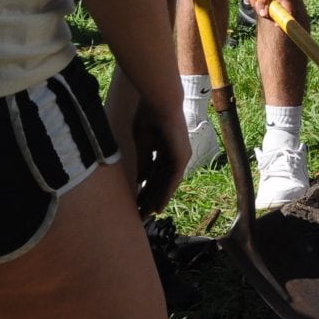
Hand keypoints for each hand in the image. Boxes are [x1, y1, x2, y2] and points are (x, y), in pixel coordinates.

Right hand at [130, 97, 189, 216]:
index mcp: (165, 149)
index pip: (155, 174)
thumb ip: (144, 161)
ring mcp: (180, 156)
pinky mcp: (181, 157)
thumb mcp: (143, 142)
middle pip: (161, 182)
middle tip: (141, 214)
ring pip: (167, 184)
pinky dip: (165, 194)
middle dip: (150, 198)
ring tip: (146, 216)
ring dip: (156, 200)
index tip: (137, 201)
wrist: (160, 102)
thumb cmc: (149, 115)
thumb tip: (141, 180)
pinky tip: (157, 207)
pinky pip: (172, 180)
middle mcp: (175, 155)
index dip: (146, 188)